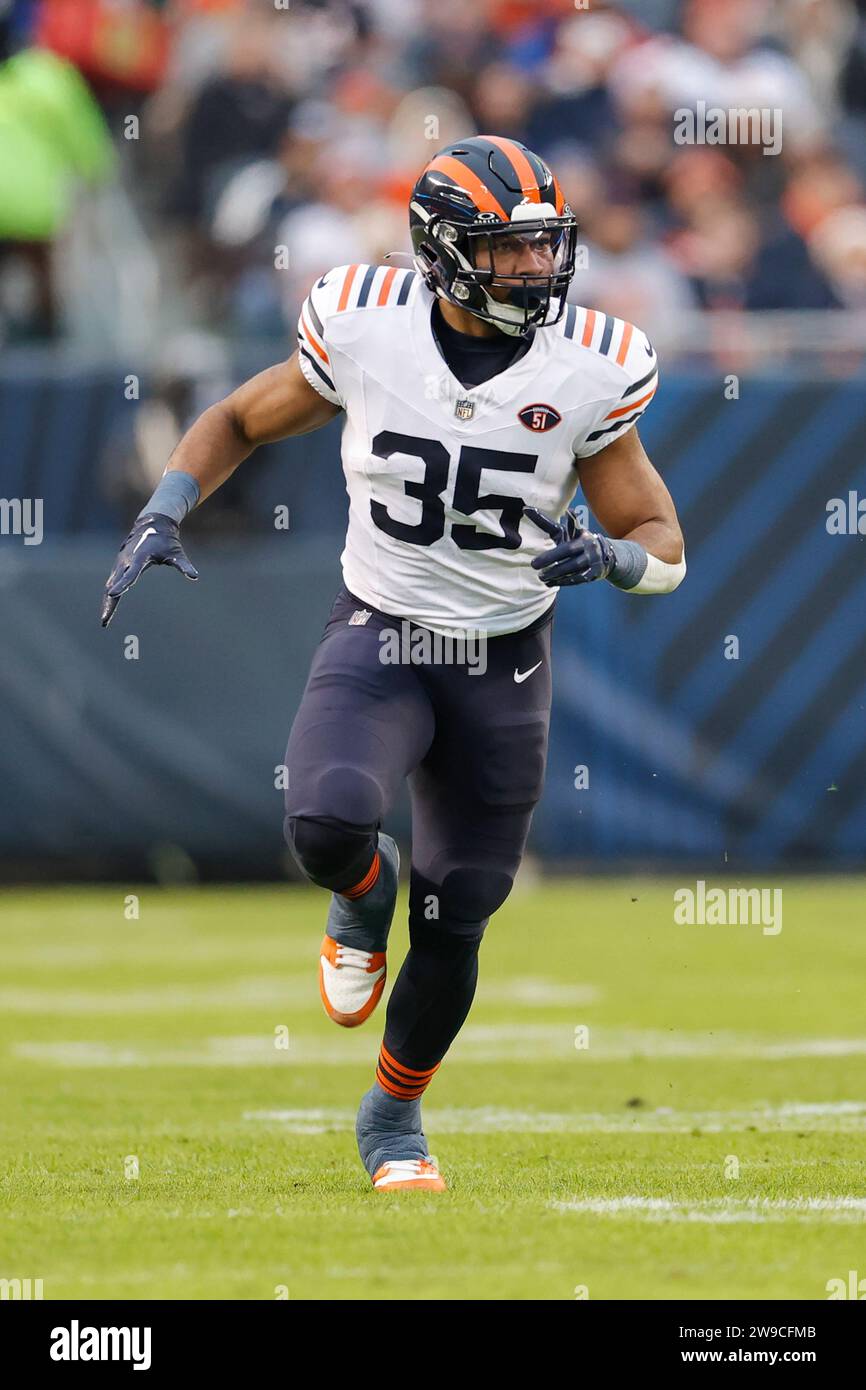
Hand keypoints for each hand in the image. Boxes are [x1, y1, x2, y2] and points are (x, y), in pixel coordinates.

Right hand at [100, 513, 197, 627]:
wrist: (152, 523)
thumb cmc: (166, 541)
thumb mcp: (176, 553)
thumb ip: (183, 565)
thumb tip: (195, 577)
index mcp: (139, 557)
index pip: (130, 574)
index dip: (122, 584)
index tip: (113, 594)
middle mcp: (126, 560)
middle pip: (114, 584)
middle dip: (109, 603)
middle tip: (104, 620)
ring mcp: (120, 563)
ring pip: (110, 585)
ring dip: (107, 602)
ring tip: (104, 620)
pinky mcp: (119, 565)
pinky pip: (112, 582)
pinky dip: (109, 596)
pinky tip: (108, 609)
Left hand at [523, 505, 614, 586]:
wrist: (605, 557)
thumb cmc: (575, 542)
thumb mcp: (563, 532)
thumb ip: (545, 523)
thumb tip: (525, 509)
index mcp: (580, 533)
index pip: (572, 525)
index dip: (571, 520)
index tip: (569, 512)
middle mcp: (587, 544)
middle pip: (568, 550)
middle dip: (550, 557)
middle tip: (533, 564)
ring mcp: (592, 559)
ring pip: (572, 566)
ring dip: (555, 572)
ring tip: (541, 576)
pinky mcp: (593, 573)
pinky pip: (577, 578)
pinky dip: (563, 581)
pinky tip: (550, 582)